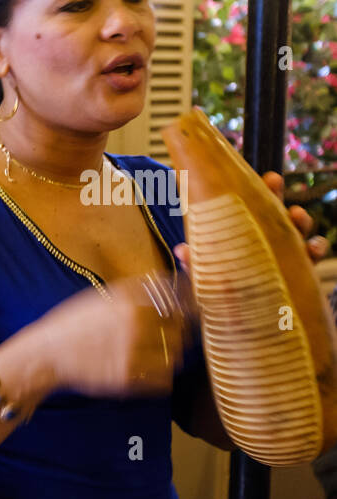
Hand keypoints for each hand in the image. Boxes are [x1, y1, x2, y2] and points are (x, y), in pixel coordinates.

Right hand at [32, 275, 186, 397]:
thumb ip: (134, 290)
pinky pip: (163, 380)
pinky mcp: (128, 379)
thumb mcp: (101, 297)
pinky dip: (159, 377)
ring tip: (153, 354)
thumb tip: (164, 282)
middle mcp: (135, 327)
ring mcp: (132, 354)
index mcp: (130, 304)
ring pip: (175, 356)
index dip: (180, 311)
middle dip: (174, 334)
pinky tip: (144, 370)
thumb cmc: (72, 324)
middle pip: (179, 331)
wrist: (47, 355)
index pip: (176, 305)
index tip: (177, 315)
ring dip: (169, 356)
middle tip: (162, 338)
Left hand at [175, 170, 329, 278]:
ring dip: (299, 220)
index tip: (265, 177)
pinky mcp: (302, 272)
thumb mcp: (209, 276)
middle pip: (273, 211)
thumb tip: (182, 249)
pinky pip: (314, 256)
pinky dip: (316, 249)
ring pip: (299, 229)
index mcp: (246, 235)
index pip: (253, 209)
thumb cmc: (226, 292)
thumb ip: (197, 263)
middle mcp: (268, 241)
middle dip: (277, 195)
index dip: (261, 191)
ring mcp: (287, 255)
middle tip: (273, 181)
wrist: (244, 320)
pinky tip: (311, 249)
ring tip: (295, 215)